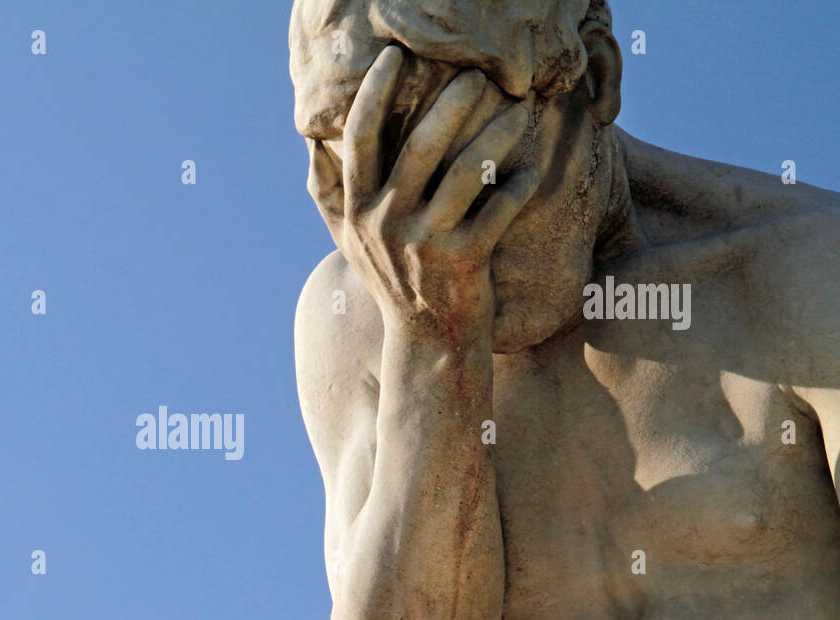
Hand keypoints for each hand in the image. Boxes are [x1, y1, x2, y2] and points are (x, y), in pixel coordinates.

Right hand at [307, 47, 540, 346]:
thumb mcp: (351, 242)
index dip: (374, 94)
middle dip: (452, 102)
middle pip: (420, 146)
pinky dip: (517, 185)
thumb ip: (331, 193)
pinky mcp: (465, 261)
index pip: (360, 140)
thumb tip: (311, 144)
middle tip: (478, 75)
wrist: (429, 342)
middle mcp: (386, 224)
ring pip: (465, 171)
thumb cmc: (393, 281)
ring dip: (495, 135)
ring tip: (517, 111)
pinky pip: (498, 208)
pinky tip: (528, 170)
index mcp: (358, 211)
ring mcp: (425, 244)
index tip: (392, 57)